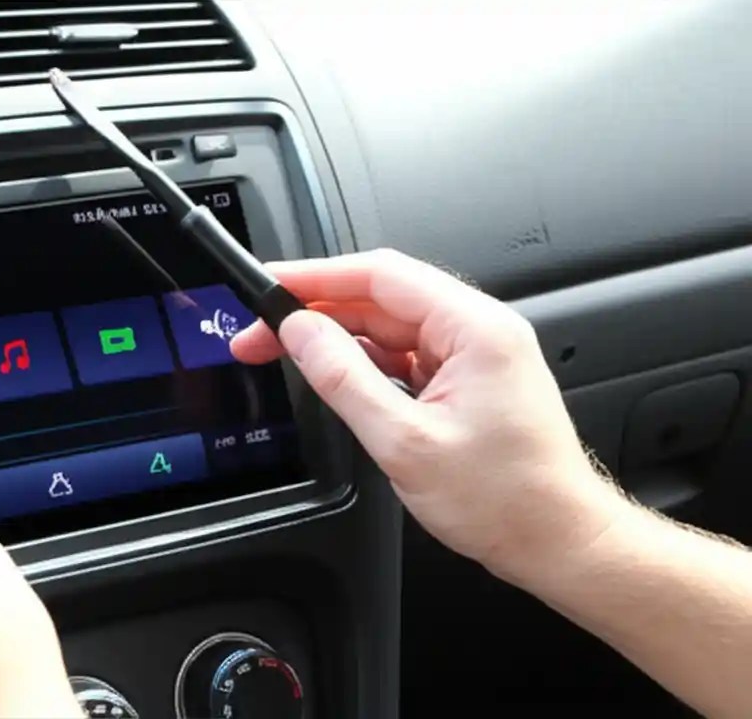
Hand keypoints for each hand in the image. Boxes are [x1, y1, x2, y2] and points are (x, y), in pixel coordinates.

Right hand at [232, 250, 624, 579]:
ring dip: (333, 338)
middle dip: (314, 311)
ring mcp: (473, 355)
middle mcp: (478, 331)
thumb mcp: (404, 441)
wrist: (558, 542)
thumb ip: (344, 379)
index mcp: (475, 329)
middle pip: (379, 298)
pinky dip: (362, 363)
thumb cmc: (507, 500)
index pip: (380, 275)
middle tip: (258, 333)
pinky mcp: (465, 381)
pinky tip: (330, 375)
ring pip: (387, 328)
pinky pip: (403, 357)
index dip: (315, 276)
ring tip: (281, 353)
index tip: (270, 284)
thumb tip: (301, 333)